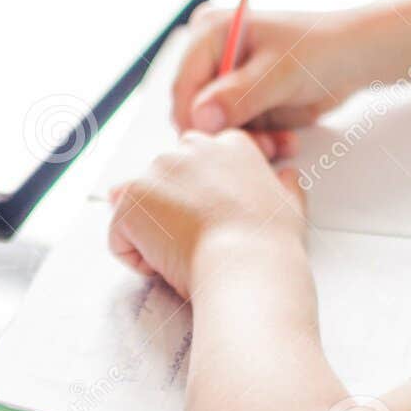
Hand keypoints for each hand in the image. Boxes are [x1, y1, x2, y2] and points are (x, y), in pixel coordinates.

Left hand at [107, 131, 305, 298]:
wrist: (245, 265)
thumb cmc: (269, 242)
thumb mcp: (290, 205)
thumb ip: (284, 185)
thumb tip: (288, 174)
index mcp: (229, 145)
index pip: (201, 162)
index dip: (204, 198)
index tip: (218, 222)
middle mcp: (189, 147)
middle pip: (166, 180)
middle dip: (174, 210)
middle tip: (201, 240)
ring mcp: (156, 171)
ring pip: (143, 209)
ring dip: (156, 234)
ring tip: (188, 253)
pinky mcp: (131, 200)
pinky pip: (121, 236)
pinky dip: (137, 258)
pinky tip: (168, 264)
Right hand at [171, 8, 367, 137]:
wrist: (355, 58)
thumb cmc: (321, 49)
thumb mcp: (280, 72)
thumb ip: (239, 96)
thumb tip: (199, 118)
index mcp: (209, 32)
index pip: (184, 85)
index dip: (196, 120)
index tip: (218, 145)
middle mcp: (210, 55)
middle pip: (196, 110)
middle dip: (227, 134)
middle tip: (263, 146)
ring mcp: (226, 81)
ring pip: (217, 128)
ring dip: (248, 143)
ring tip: (280, 143)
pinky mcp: (242, 103)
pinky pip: (238, 134)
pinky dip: (261, 142)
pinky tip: (285, 139)